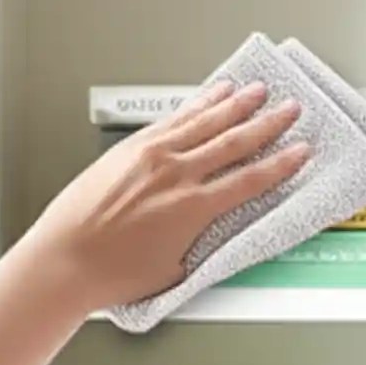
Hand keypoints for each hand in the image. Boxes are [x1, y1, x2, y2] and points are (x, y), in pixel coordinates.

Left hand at [21, 81, 308, 312]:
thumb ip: (205, 244)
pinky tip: (214, 94)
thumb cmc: (112, 273)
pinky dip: (199, 103)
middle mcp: (176, 174)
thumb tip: (221, 232)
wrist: (63, 260)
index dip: (282, 164)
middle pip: (235, 141)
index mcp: (193, 208)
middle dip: (268, 124)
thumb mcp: (176, 269)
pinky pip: (176, 118)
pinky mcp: (132, 146)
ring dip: (238, 104)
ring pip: (206, 121)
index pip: (251, 180)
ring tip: (259, 91)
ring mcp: (153, 155)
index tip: (302, 151)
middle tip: (291, 110)